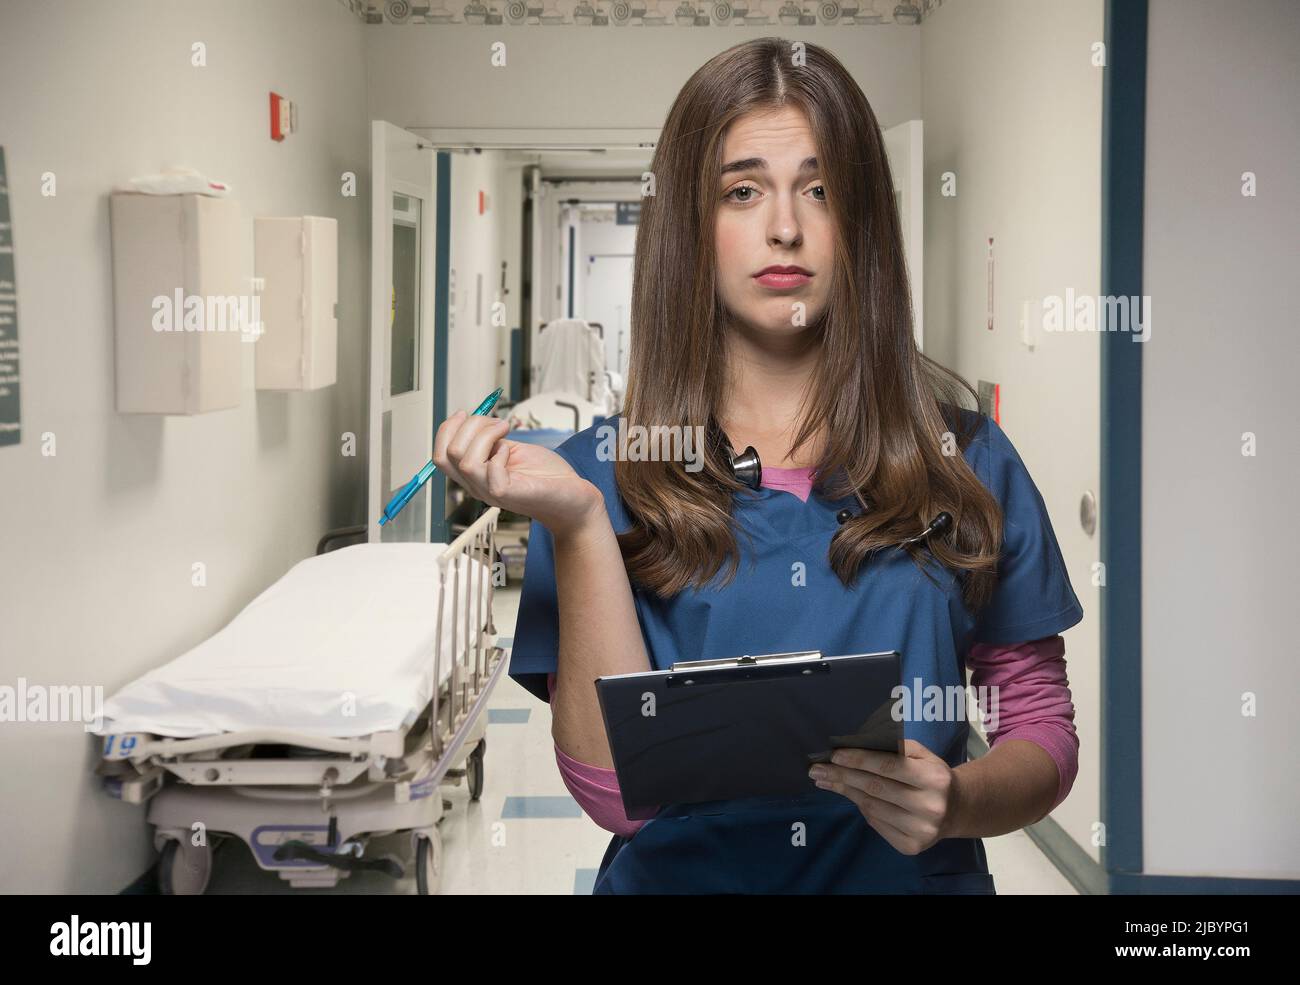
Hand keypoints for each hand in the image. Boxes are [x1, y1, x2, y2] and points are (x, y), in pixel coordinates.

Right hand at [433, 410, 602, 536]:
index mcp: (474, 475)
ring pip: (464, 460)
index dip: (447, 429)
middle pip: (446, 454)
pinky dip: (500, 453)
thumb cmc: (546, 476)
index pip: (439, 454)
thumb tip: (475, 419)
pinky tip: (511, 452)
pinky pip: (489, 470)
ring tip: (505, 429)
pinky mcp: (507, 494)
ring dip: (485, 434)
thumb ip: (490, 441)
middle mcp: (477, 486)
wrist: (573, 499)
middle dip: (469, 426)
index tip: (466, 413)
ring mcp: (490, 492)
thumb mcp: (510, 451)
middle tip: (496, 422)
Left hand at [808, 739, 959, 854]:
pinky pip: (875, 823)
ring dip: (845, 791)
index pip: (889, 766)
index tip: (834, 754)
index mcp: (934, 778)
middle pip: (876, 788)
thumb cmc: (932, 775)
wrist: (956, 810)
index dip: (859, 759)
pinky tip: (849, 795)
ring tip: (825, 780)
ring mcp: (920, 830)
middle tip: (817, 769)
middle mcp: (930, 806)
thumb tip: (853, 747)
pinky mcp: (911, 847)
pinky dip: (861, 807)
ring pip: (871, 807)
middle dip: (842, 775)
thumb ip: (893, 748)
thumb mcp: (922, 754)